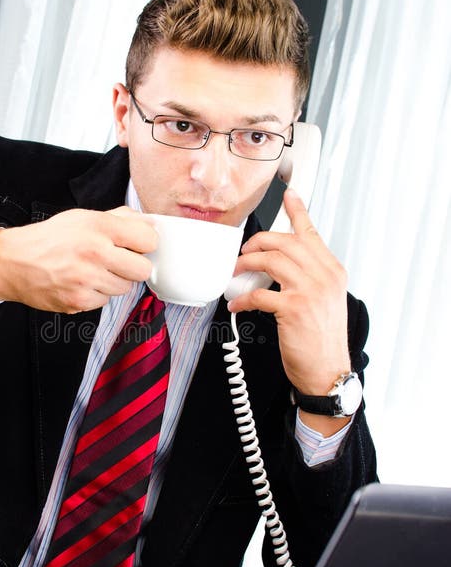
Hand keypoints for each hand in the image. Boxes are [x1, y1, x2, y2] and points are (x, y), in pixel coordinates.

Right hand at [0, 206, 156, 313]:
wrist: (13, 262)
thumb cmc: (49, 238)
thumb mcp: (82, 217)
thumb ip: (118, 218)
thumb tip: (149, 223)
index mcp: (99, 227)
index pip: (149, 240)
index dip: (144, 244)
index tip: (136, 245)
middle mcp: (95, 252)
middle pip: (143, 270)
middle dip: (134, 267)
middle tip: (118, 262)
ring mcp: (87, 279)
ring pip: (125, 288)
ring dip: (114, 281)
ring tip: (93, 271)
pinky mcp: (78, 301)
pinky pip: (105, 301)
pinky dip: (96, 294)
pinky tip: (81, 283)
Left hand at [227, 190, 351, 417]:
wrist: (328, 371)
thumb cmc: (322, 340)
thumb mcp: (324, 301)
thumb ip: (308, 278)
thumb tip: (279, 264)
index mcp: (332, 271)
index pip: (311, 233)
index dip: (297, 212)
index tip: (289, 195)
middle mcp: (324, 276)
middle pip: (284, 242)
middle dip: (257, 243)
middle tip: (243, 253)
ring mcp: (310, 291)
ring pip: (270, 260)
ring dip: (245, 265)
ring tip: (235, 275)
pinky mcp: (293, 309)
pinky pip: (258, 293)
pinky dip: (242, 298)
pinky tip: (237, 304)